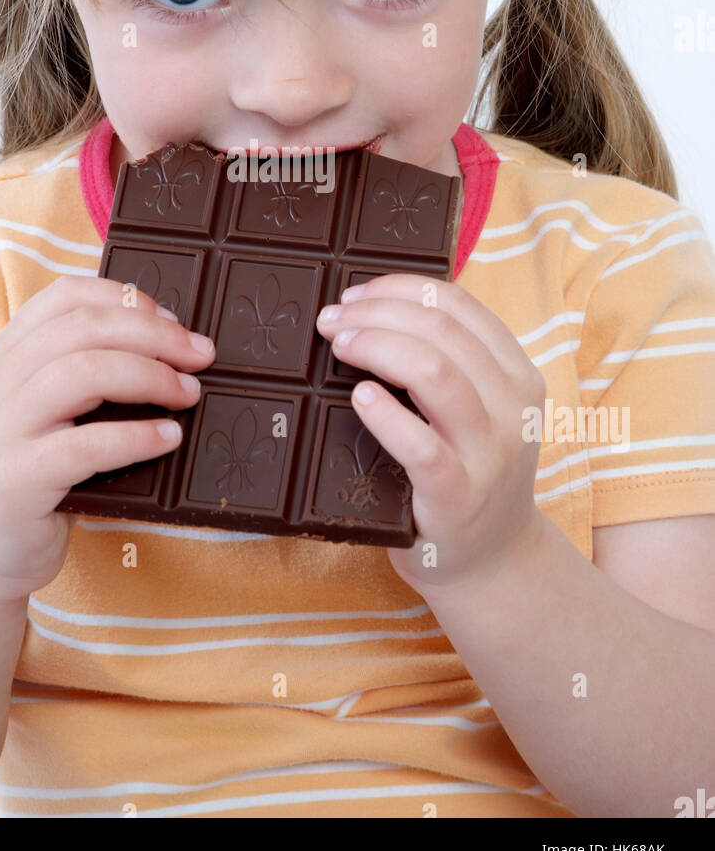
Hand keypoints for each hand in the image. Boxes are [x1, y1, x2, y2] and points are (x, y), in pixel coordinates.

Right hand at [0, 274, 214, 604]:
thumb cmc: (30, 476)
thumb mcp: (42, 411)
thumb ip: (80, 371)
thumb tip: (168, 341)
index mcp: (4, 355)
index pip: (66, 296)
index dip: (126, 299)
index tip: (172, 319)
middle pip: (84, 327)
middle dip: (155, 335)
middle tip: (201, 355)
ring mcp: (2, 429)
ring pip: (82, 372)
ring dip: (150, 376)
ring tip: (188, 393)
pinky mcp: (16, 479)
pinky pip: (87, 444)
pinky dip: (137, 436)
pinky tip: (168, 437)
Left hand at [316, 275, 544, 593]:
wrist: (492, 562)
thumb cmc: (469, 471)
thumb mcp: (481, 408)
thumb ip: (450, 361)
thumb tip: (374, 305)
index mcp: (518, 374)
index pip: (461, 306)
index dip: (401, 288)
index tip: (357, 292)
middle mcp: (514, 408)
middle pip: (443, 332)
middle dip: (378, 312)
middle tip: (333, 319)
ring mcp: (489, 454)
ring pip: (437, 374)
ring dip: (378, 347)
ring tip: (339, 345)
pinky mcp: (458, 497)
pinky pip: (421, 446)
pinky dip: (385, 415)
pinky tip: (358, 397)